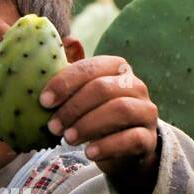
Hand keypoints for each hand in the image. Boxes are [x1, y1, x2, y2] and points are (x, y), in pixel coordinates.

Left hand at [41, 56, 159, 193]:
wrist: (124, 149)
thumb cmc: (97, 114)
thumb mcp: (83, 92)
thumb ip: (73, 70)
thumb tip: (68, 39)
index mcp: (117, 68)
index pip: (90, 68)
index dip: (65, 83)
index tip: (44, 101)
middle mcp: (136, 86)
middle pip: (104, 89)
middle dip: (73, 108)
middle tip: (53, 126)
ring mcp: (146, 112)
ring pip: (120, 110)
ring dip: (89, 125)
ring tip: (68, 139)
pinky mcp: (149, 138)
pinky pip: (131, 138)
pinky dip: (107, 146)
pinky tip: (89, 153)